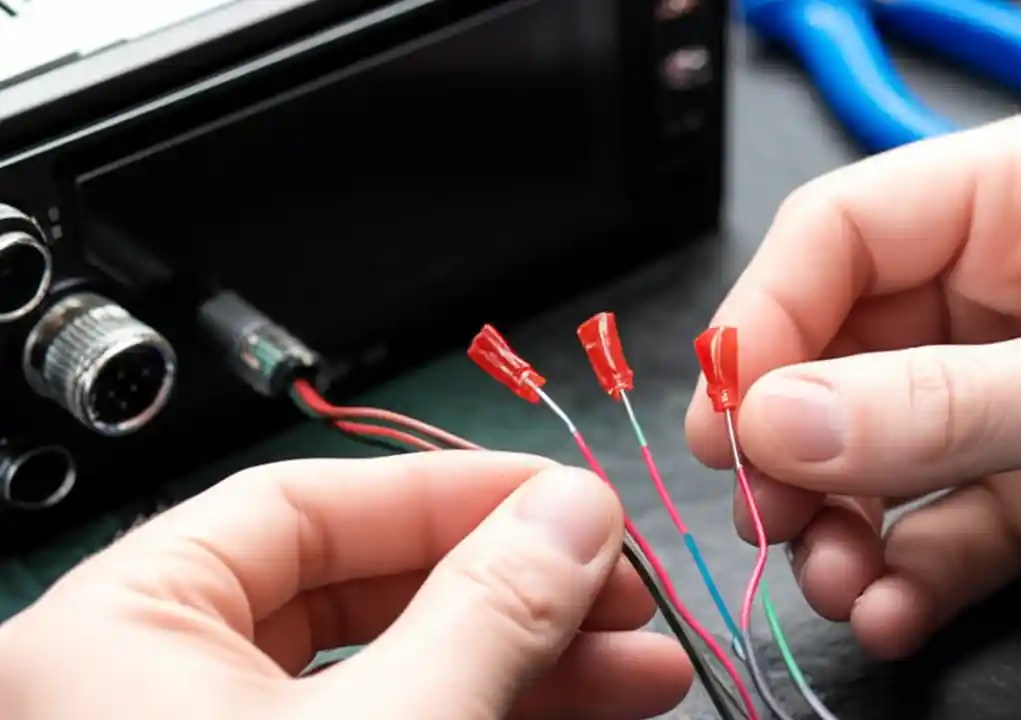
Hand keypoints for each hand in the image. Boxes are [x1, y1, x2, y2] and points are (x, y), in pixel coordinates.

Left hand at [0, 452, 690, 718]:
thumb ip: (483, 615)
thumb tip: (572, 516)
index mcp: (113, 637)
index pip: (304, 506)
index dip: (454, 493)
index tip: (566, 501)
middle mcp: (144, 691)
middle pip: (364, 592)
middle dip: (517, 588)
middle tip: (621, 584)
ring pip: (395, 674)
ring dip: (530, 662)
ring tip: (641, 661)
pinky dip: (495, 718)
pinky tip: (584, 707)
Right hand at [685, 103, 1020, 658]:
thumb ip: (943, 405)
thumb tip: (778, 420)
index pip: (842, 235)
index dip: (766, 318)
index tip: (727, 410)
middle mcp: (1007, 291)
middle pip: (838, 351)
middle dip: (793, 438)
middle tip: (763, 508)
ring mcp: (1016, 395)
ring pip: (872, 449)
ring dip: (835, 519)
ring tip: (832, 577)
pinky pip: (933, 525)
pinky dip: (900, 573)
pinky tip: (893, 608)